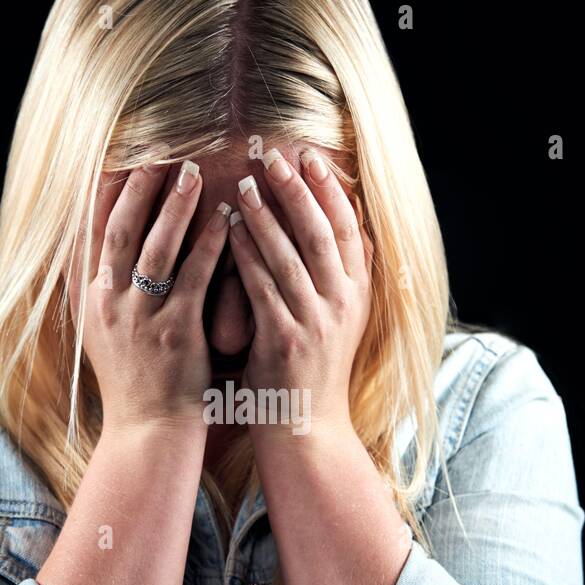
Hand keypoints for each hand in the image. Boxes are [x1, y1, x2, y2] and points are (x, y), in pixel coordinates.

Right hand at [67, 161, 229, 430]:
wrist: (149, 433)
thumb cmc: (136, 385)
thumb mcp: (104, 337)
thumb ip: (102, 295)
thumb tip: (98, 254)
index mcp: (92, 302)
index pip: (93, 234)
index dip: (107, 193)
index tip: (122, 158)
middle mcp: (110, 305)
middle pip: (120, 231)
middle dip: (140, 188)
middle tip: (161, 152)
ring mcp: (141, 319)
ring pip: (155, 249)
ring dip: (175, 207)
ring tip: (194, 172)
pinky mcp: (176, 333)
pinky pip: (194, 278)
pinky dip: (209, 246)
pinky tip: (226, 221)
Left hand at [229, 147, 372, 435]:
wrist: (304, 427)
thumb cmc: (312, 369)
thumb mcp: (340, 319)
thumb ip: (343, 275)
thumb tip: (353, 222)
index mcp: (358, 294)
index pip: (350, 230)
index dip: (330, 192)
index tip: (310, 158)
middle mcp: (343, 304)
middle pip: (323, 235)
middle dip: (298, 192)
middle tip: (274, 157)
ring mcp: (316, 322)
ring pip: (292, 257)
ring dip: (267, 216)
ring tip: (245, 183)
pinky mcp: (285, 340)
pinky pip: (263, 288)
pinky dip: (246, 256)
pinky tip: (227, 231)